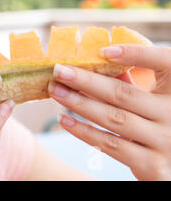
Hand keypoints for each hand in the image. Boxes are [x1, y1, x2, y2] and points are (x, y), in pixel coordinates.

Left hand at [48, 44, 170, 179]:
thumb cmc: (161, 124)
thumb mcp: (155, 100)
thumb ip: (132, 84)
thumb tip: (94, 62)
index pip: (164, 62)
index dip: (136, 54)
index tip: (104, 50)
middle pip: (124, 94)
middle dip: (86, 81)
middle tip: (59, 70)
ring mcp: (164, 141)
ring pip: (113, 118)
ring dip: (79, 103)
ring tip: (56, 91)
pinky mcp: (152, 165)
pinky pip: (110, 144)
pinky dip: (84, 131)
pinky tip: (64, 119)